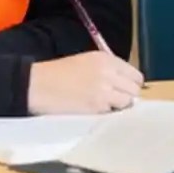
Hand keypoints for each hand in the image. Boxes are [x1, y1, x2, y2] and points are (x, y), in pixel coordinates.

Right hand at [27, 51, 143, 115]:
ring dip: (120, 106)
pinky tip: (97, 111)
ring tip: (106, 106)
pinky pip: (113, 112)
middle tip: (117, 101)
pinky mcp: (97, 106)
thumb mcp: (86, 62)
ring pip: (128, 101)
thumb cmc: (58, 73)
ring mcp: (104, 90)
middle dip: (129, 96)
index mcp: (107, 59)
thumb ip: (108, 70)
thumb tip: (124, 84)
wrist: (38, 85)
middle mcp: (109, 73)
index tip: (125, 90)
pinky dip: (109, 113)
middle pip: (135, 89)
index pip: (135, 74)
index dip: (132, 84)